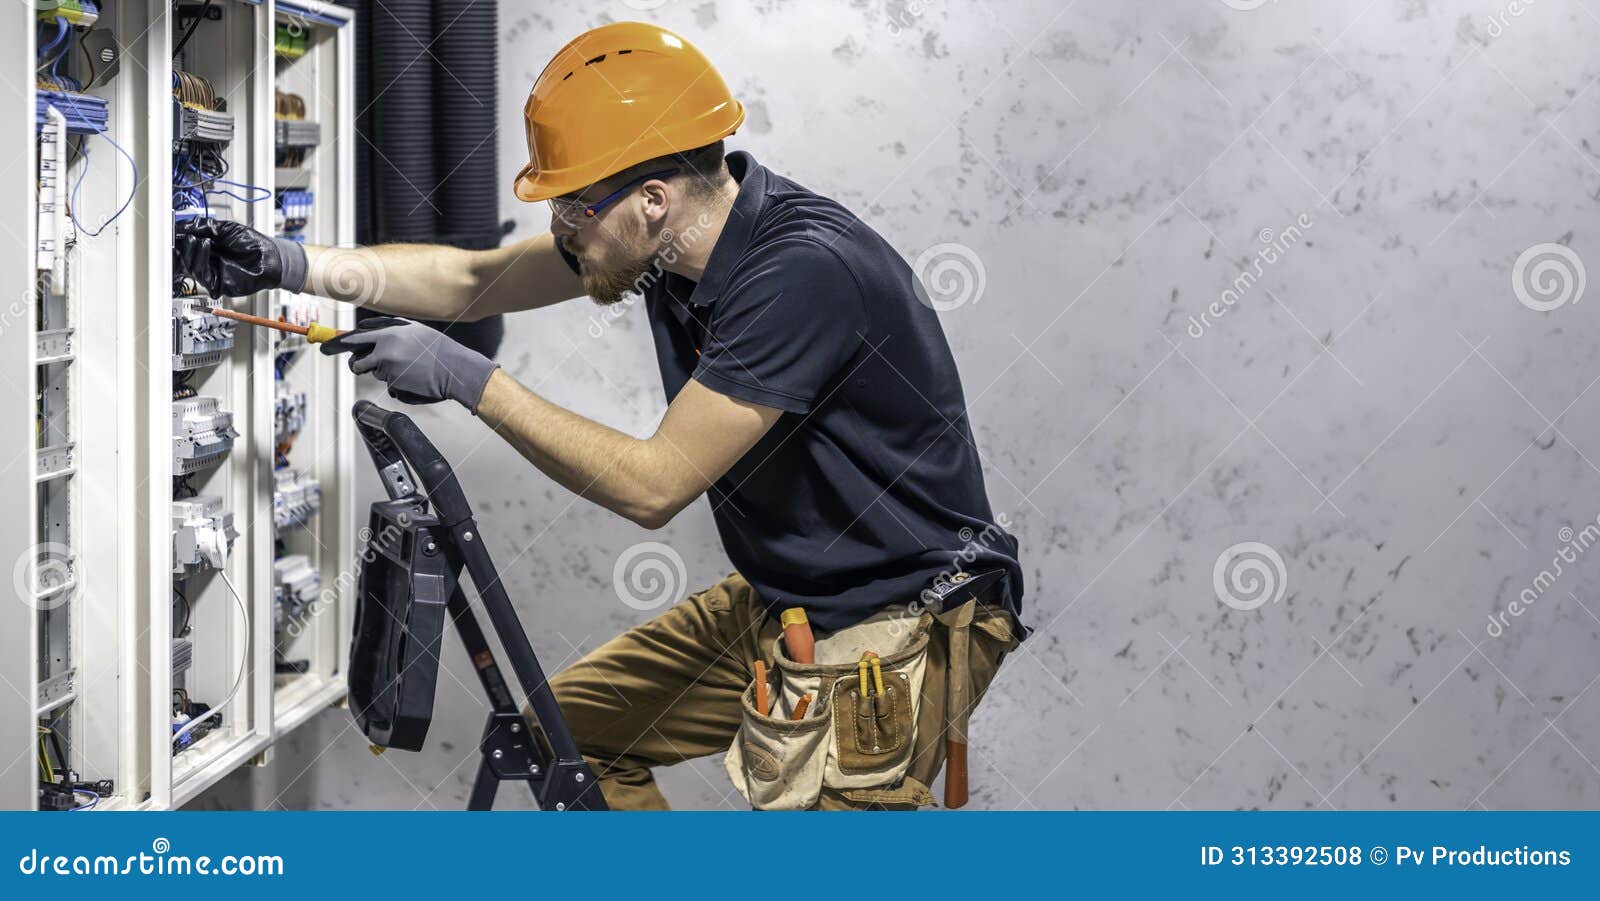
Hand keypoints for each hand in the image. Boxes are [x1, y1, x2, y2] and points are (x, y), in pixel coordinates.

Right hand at [173, 217, 307, 297]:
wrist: (270, 255)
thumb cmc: (252, 243)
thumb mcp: (226, 228)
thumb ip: (204, 226)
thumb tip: (184, 226)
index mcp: (207, 249)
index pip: (186, 247)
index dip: (178, 239)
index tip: (173, 230)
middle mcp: (207, 262)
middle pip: (185, 258)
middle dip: (182, 245)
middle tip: (183, 235)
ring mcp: (212, 273)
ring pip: (191, 267)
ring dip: (192, 250)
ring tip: (198, 238)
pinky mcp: (218, 284)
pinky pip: (202, 276)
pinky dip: (201, 260)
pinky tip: (206, 246)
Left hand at [320, 317, 499, 410]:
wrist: (456, 369)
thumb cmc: (438, 349)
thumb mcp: (414, 330)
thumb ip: (390, 330)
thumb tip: (367, 333)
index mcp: (388, 334)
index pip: (354, 338)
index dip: (338, 344)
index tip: (325, 347)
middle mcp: (384, 350)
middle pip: (356, 362)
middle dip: (357, 365)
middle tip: (360, 366)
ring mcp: (388, 368)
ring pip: (374, 373)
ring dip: (384, 373)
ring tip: (407, 368)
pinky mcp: (395, 383)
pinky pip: (389, 385)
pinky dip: (398, 384)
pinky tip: (415, 378)